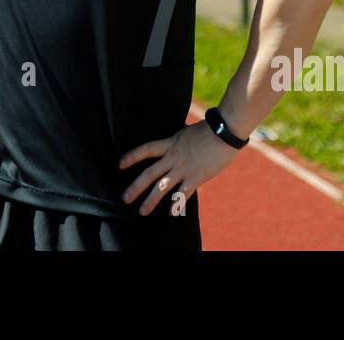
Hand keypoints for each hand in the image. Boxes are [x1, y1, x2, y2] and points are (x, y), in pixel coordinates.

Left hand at [118, 120, 241, 215]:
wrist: (224, 132)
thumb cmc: (209, 130)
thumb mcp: (187, 132)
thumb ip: (178, 138)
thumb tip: (177, 136)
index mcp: (170, 144)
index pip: (146, 150)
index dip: (131, 157)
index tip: (120, 164)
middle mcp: (173, 157)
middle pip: (149, 173)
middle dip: (135, 187)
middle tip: (125, 198)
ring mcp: (184, 168)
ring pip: (162, 187)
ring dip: (150, 200)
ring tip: (142, 211)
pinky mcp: (196, 177)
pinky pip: (183, 194)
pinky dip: (176, 204)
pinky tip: (171, 213)